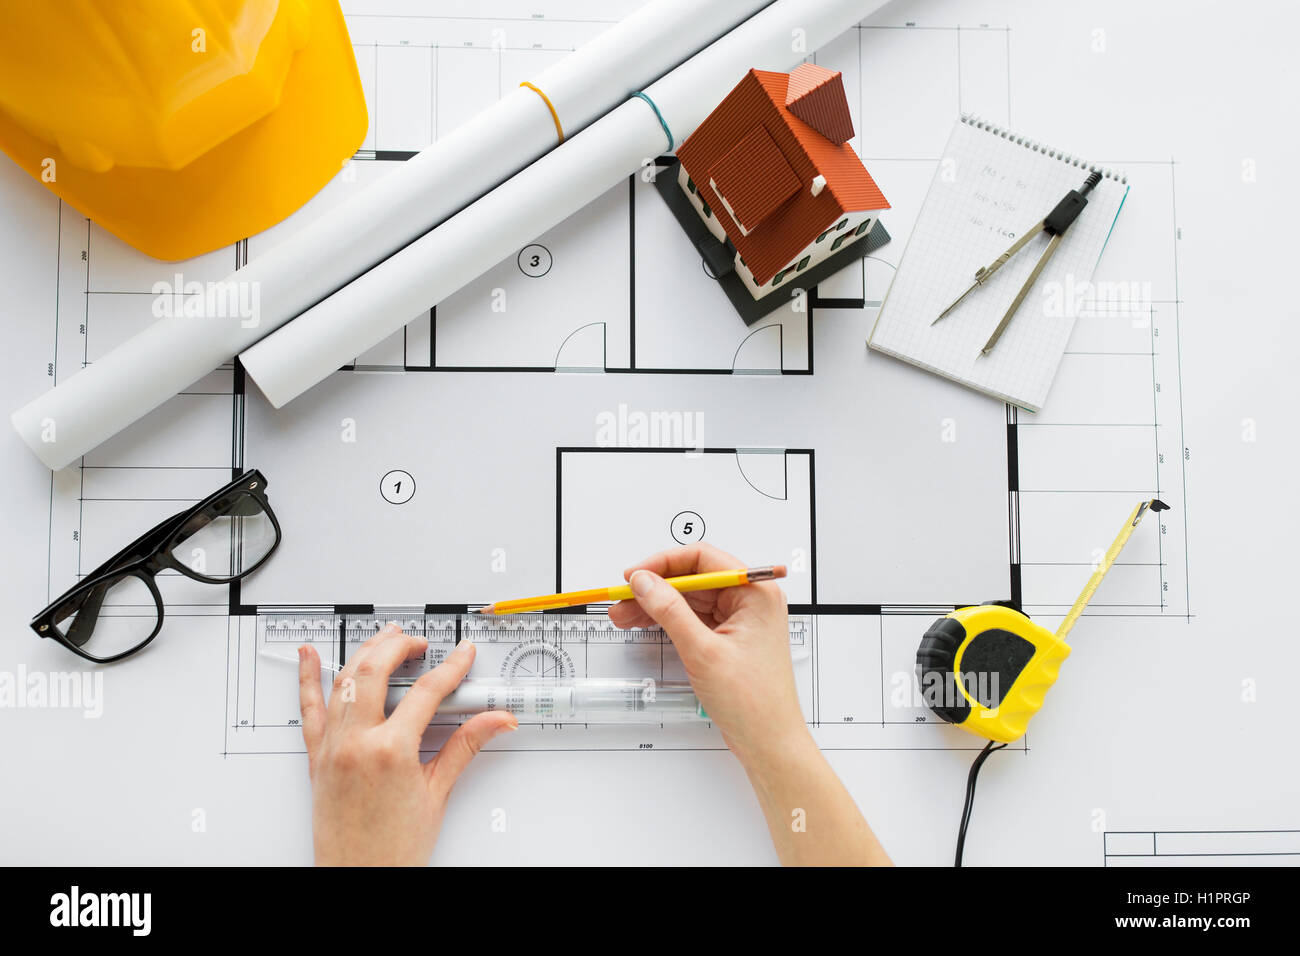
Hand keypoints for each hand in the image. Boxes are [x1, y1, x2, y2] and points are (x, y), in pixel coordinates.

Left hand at [297, 625, 516, 865]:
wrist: (359, 879)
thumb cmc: (394, 849)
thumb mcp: (437, 793)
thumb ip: (465, 747)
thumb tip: (496, 720)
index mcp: (390, 751)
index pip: (426, 692)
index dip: (450, 667)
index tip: (462, 654)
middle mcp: (355, 743)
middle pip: (375, 671)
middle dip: (400, 647)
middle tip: (421, 643)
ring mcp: (331, 748)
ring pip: (342, 682)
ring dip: (363, 652)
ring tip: (384, 638)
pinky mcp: (316, 758)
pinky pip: (307, 710)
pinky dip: (306, 680)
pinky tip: (308, 657)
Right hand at [607, 543, 807, 763]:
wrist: (769, 743)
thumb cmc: (753, 701)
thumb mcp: (703, 651)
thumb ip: (670, 611)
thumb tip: (644, 582)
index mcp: (755, 593)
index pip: (703, 559)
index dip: (664, 564)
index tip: (635, 576)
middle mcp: (750, 601)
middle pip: (693, 579)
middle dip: (655, 588)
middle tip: (622, 600)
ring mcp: (740, 620)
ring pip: (690, 600)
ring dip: (656, 606)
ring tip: (623, 616)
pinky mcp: (729, 639)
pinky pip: (694, 619)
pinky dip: (668, 621)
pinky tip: (645, 625)